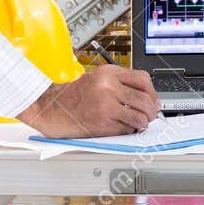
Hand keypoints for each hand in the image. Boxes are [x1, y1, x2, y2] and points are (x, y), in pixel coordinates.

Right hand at [19, 65, 160, 137]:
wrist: (50, 108)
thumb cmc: (72, 96)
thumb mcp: (97, 79)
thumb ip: (119, 84)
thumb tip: (144, 97)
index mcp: (108, 73)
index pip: (143, 80)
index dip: (153, 92)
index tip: (153, 99)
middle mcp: (108, 87)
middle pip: (145, 99)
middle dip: (152, 110)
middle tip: (151, 115)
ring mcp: (105, 105)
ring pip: (139, 116)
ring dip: (143, 122)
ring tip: (140, 123)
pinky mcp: (101, 123)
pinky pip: (126, 129)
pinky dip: (129, 131)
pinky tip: (124, 128)